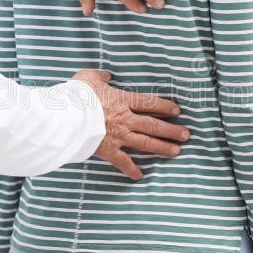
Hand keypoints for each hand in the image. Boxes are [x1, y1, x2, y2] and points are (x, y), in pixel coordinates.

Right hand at [73, 69, 188, 179]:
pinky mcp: (108, 150)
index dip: (165, 106)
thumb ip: (100, 76)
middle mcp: (125, 119)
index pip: (149, 103)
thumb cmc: (76, 96)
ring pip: (145, 143)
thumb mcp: (87, 77)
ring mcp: (118, 136)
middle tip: (186, 135)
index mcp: (122, 100)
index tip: (178, 111)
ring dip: (162, 148)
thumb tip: (107, 75)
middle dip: (171, 130)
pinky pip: (123, 162)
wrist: (65, 117)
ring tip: (176, 152)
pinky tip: (140, 176)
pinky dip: (132, 170)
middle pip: (153, 125)